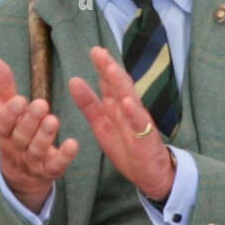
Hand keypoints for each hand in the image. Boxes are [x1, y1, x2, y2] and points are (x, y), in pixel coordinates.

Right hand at [0, 58, 77, 212]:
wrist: (19, 174)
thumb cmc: (14, 132)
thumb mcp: (6, 111)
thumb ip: (3, 87)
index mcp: (5, 132)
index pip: (3, 124)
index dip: (11, 113)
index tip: (20, 99)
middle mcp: (16, 148)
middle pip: (21, 136)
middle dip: (30, 121)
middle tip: (42, 104)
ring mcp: (32, 161)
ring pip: (37, 150)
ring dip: (45, 135)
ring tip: (54, 120)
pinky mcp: (48, 171)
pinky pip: (55, 166)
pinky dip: (64, 156)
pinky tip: (73, 144)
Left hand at [69, 47, 175, 200]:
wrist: (150, 174)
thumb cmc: (127, 148)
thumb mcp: (102, 124)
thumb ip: (89, 104)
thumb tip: (74, 80)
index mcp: (117, 106)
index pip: (109, 83)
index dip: (102, 67)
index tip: (94, 50)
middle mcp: (129, 110)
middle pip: (119, 85)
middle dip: (109, 68)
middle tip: (98, 52)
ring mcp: (138, 122)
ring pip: (130, 99)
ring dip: (121, 84)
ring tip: (110, 68)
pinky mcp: (145, 138)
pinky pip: (139, 124)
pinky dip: (133, 112)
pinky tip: (127, 102)